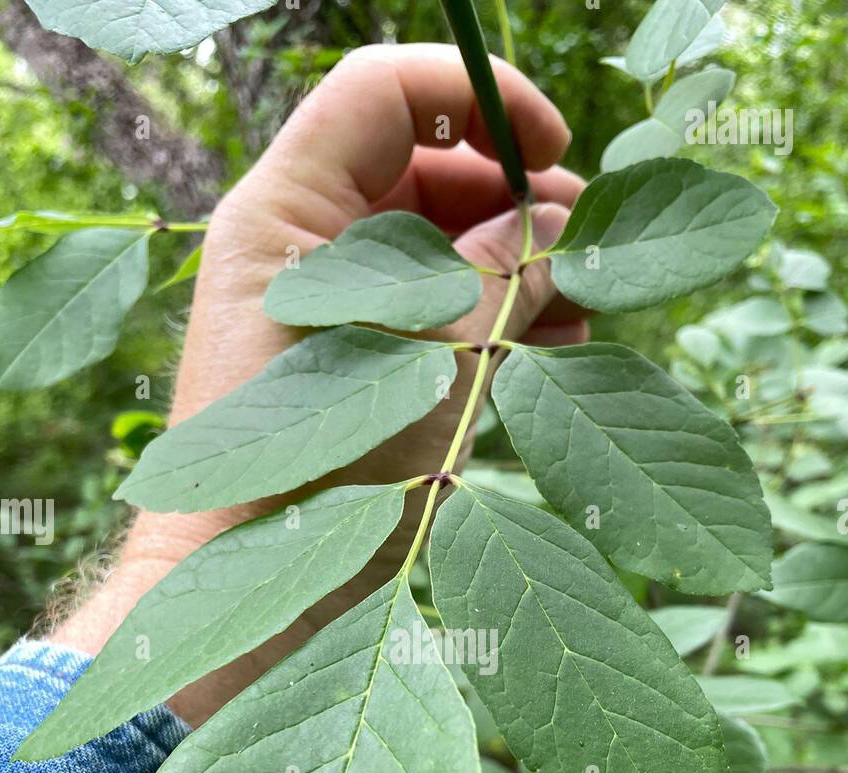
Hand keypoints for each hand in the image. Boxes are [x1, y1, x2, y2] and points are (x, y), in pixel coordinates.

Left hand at [54, 43, 585, 725]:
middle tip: (590, 240)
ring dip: (516, 261)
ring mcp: (328, 309)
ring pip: (436, 244)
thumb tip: (563, 225)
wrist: (256, 603)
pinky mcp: (357, 366)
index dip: (478, 96)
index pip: (383, 93)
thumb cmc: (317, 490)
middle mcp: (301, 249)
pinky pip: (433, 309)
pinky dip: (494, 316)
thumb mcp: (426, 370)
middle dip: (515, 194)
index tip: (557, 147)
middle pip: (421, 167)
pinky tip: (557, 346)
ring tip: (587, 307)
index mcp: (285, 218)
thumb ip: (497, 281)